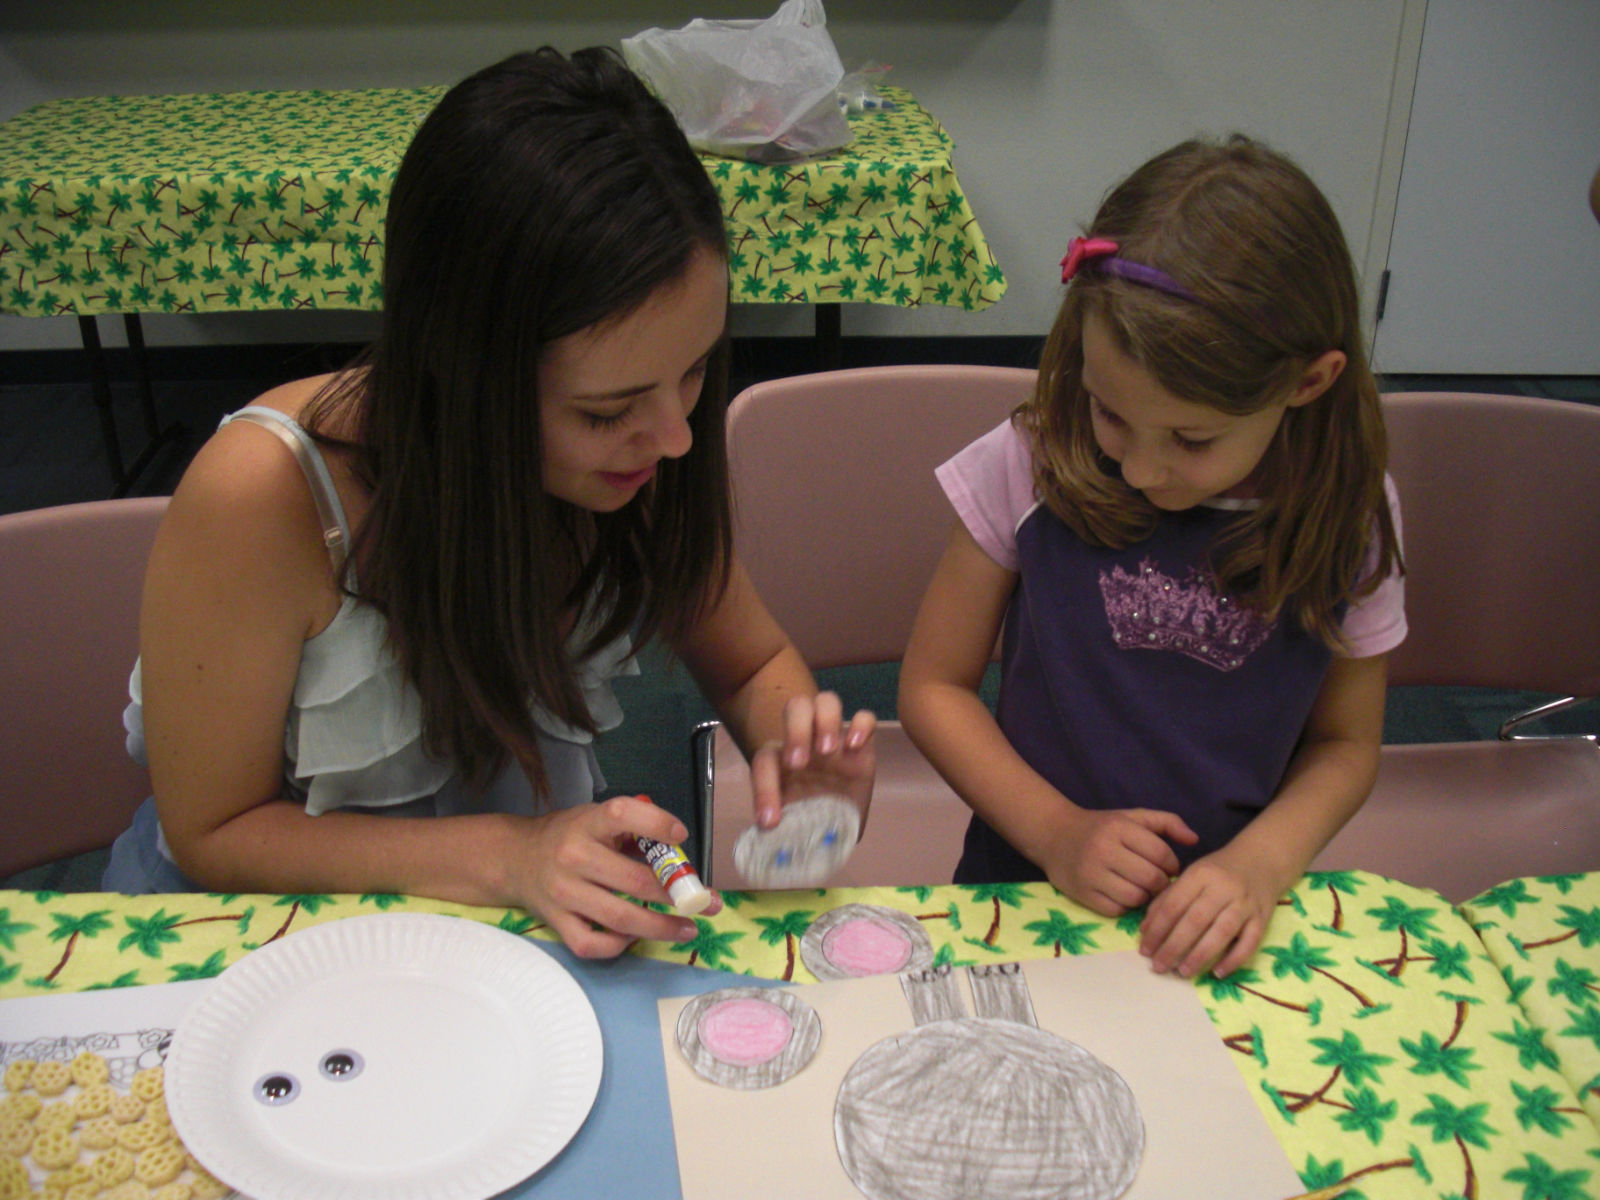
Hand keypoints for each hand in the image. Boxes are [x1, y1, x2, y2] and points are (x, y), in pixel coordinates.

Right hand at [504, 795, 703, 957]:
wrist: (514, 859)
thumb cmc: (567, 836)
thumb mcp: (595, 818)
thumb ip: (632, 829)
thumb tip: (678, 852)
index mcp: (587, 823)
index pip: (622, 815)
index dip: (656, 823)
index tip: (682, 836)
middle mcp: (573, 857)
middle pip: (634, 880)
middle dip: (678, 894)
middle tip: (707, 901)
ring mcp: (563, 894)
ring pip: (620, 918)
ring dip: (661, 927)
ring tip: (688, 928)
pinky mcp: (556, 923)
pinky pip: (593, 944)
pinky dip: (620, 945)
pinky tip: (637, 937)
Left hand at [748, 691, 875, 829]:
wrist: (837, 828)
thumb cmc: (809, 822)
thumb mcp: (793, 828)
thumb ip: (780, 828)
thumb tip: (768, 830)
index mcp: (780, 760)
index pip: (765, 760)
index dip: (764, 790)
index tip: (772, 819)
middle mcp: (806, 741)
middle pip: (796, 707)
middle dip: (796, 730)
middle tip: (800, 763)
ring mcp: (835, 739)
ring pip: (826, 701)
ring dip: (825, 720)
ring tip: (828, 751)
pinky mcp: (863, 745)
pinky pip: (865, 717)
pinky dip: (861, 726)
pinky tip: (855, 747)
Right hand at [1042, 807, 1197, 915]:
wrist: (1054, 835)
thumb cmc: (1100, 827)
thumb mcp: (1132, 817)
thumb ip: (1166, 823)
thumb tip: (1195, 839)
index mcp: (1118, 827)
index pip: (1160, 853)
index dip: (1172, 864)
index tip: (1169, 867)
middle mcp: (1103, 849)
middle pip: (1150, 878)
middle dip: (1161, 884)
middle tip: (1158, 882)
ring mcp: (1090, 873)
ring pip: (1135, 898)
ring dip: (1144, 897)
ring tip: (1141, 889)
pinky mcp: (1082, 894)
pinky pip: (1116, 910)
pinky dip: (1124, 907)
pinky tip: (1122, 896)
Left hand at [1138, 847, 1278, 978]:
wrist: (1262, 858)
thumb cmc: (1220, 870)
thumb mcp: (1192, 875)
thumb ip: (1168, 899)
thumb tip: (1146, 930)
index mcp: (1200, 874)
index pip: (1174, 905)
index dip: (1157, 929)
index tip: (1144, 950)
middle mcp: (1224, 888)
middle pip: (1195, 921)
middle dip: (1174, 947)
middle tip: (1159, 966)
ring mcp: (1246, 904)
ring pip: (1222, 932)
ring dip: (1200, 955)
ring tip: (1183, 972)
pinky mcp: (1263, 918)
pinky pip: (1250, 942)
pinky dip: (1234, 960)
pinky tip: (1217, 973)